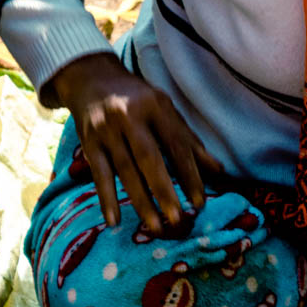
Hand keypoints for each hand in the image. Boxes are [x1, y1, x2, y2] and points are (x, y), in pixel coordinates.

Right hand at [45, 53, 220, 231]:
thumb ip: (189, 140)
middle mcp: (128, 117)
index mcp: (155, 106)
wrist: (92, 80)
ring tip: (156, 227)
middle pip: (149, 159)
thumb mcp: (166, 111)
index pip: (176, 145)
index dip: (190, 175)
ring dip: (140, 202)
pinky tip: (115, 221)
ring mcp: (105, 131)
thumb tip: (219, 171)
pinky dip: (107, 199)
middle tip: (178, 220)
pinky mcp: (87, 144)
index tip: (200, 203)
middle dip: (164, 191)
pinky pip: (99, 175)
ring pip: (124, 171)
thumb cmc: (138, 100)